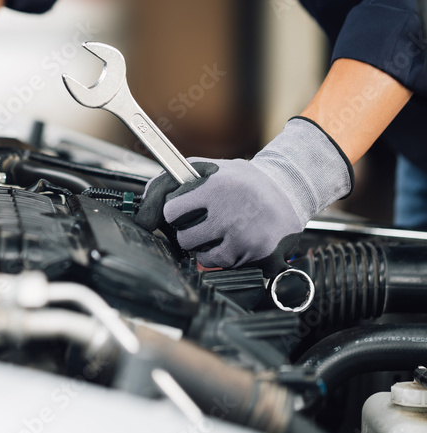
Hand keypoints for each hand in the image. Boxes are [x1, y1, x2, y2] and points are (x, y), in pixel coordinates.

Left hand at [135, 117, 352, 275]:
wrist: (288, 191)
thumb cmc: (242, 181)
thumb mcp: (208, 169)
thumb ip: (172, 181)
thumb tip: (144, 209)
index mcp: (215, 188)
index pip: (170, 211)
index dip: (173, 211)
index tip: (181, 209)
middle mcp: (230, 213)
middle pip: (183, 238)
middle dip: (187, 230)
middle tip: (204, 220)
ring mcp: (244, 237)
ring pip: (200, 255)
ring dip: (204, 245)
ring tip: (221, 228)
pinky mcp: (257, 255)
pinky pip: (222, 264)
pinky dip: (223, 256)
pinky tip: (234, 239)